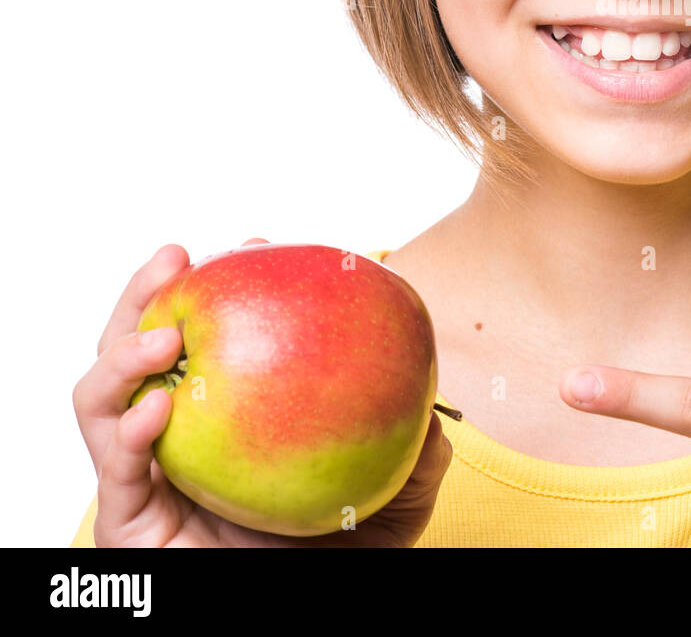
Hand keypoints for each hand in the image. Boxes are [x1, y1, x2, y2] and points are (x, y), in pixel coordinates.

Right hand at [73, 240, 452, 547]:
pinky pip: (115, 473)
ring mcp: (148, 478)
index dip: (228, 285)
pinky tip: (160, 408)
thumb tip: (433, 406)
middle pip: (144, 352)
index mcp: (232, 417)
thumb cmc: (345, 560)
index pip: (217, 337)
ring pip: (103, 401)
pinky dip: (126, 433)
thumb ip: (418, 453)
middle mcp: (182, 439)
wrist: (311, 618)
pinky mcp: (129, 526)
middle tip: (176, 258)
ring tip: (164, 334)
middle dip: (146, 297)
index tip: (256, 245)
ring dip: (120, 355)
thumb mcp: (398, 502)